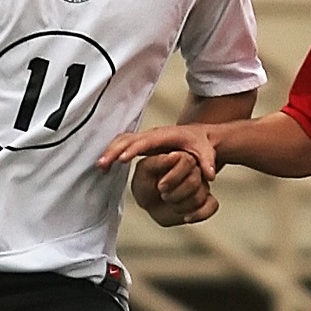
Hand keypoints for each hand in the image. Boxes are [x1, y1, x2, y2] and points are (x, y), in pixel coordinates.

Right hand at [100, 124, 218, 184]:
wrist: (200, 137)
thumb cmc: (201, 145)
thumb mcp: (207, 152)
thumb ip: (208, 163)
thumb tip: (210, 174)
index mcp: (165, 136)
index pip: (145, 142)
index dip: (132, 150)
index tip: (121, 159)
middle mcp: (152, 136)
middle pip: (128, 139)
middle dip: (114, 150)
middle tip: (102, 164)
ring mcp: (146, 139)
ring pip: (123, 141)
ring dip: (110, 151)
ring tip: (100, 166)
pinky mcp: (143, 144)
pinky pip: (124, 145)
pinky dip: (113, 152)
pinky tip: (105, 166)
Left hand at [131, 149, 218, 225]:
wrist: (149, 203)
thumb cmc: (146, 183)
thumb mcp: (144, 170)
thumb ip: (158, 162)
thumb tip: (175, 155)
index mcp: (181, 157)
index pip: (187, 162)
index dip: (173, 177)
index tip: (160, 186)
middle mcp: (195, 169)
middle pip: (194, 182)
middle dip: (175, 194)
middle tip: (164, 195)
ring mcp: (203, 185)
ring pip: (200, 196)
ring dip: (181, 206)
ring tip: (171, 203)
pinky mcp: (207, 200)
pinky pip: (213, 206)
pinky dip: (199, 214)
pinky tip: (186, 217)